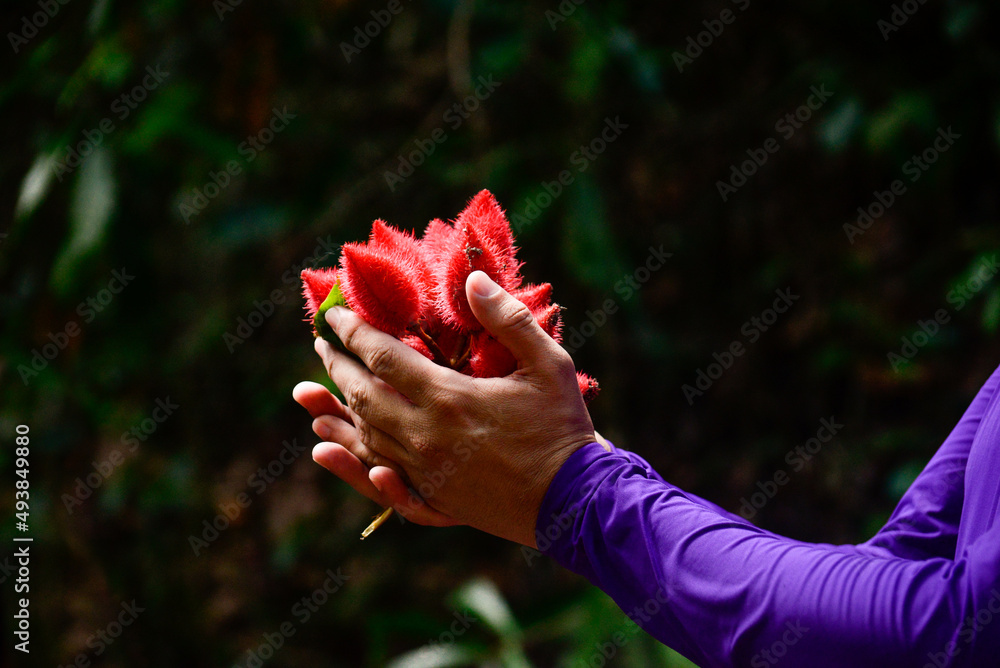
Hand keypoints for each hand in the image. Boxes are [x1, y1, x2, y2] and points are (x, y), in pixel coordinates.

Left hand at [307, 270, 597, 546]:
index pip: (382, 356)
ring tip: (313, 397)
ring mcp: (425, 472)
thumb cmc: (562, 428)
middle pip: (362, 396)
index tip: (333, 316)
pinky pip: (377, 478)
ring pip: (364, 438)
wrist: (575, 502)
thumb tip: (473, 279)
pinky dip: (349, 463)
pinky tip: (331, 453)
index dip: (353, 332)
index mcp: (447, 397)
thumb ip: (508, 319)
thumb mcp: (547, 364)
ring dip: (334, 413)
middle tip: (322, 347)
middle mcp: (425, 435)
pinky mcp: (431, 498)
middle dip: (337, 367)